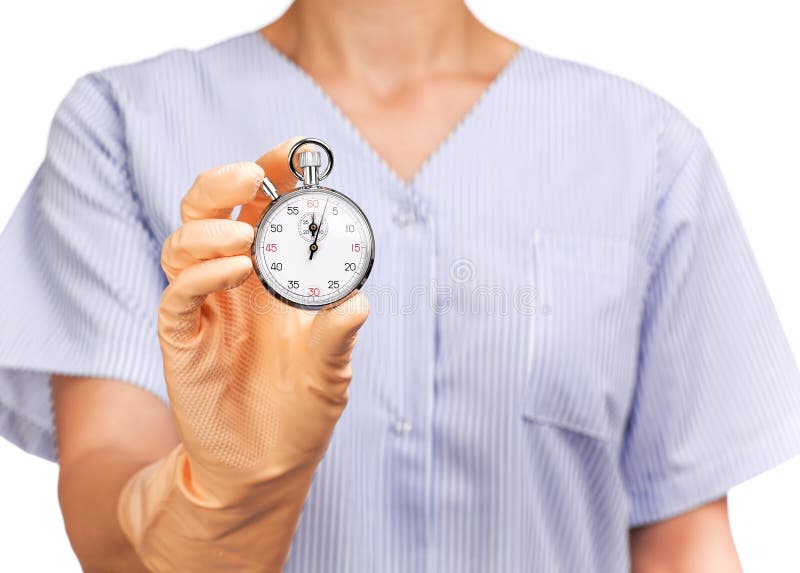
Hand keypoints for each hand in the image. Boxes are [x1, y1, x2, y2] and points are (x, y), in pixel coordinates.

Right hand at [157, 136, 369, 500]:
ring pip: (184, 243)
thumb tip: (358, 301)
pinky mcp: (181, 339)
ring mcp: (203, 308)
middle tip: (251, 172)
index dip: (274, 176)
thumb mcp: (330, 372)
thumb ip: (338, 336)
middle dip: (226, 181)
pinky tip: (232, 270)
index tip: (296, 151)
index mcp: (271, 277)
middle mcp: (233, 283)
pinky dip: (201, 274)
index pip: (263, 209)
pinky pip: (178, 294)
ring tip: (245, 236)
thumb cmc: (300, 412)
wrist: (264, 467)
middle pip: (211, 210)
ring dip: (212, 228)